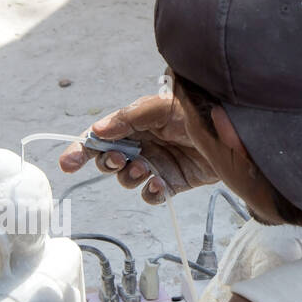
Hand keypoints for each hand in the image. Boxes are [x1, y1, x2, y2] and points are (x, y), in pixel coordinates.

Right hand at [59, 92, 218, 205]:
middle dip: (106, 163)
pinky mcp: (171, 182)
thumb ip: (129, 117)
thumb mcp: (162, 106)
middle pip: (108, 160)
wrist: (233, 133)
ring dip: (130, 176)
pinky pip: (151, 195)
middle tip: (117, 160)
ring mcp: (155, 165)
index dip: (82, 149)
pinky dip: (151, 193)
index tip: (68, 164)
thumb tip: (98, 130)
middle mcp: (141, 145)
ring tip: (145, 169)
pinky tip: (159, 184)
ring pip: (127, 179)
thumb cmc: (197, 111)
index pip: (100, 137)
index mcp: (134, 124)